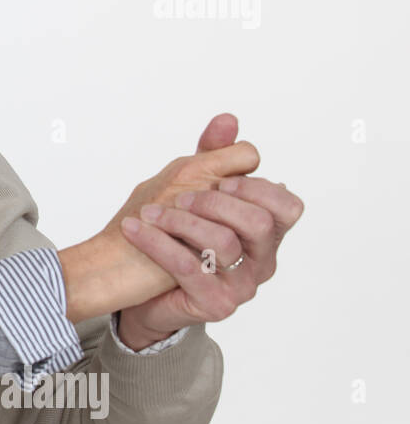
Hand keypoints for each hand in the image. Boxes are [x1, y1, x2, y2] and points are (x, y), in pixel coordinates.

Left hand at [115, 116, 303, 346]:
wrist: (134, 280)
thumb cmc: (170, 233)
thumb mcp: (189, 186)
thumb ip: (213, 155)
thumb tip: (228, 119)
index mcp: (266, 232)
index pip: (288, 206)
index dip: (256, 189)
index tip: (221, 180)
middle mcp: (262, 261)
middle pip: (258, 222)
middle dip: (214, 202)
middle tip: (178, 197)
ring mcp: (242, 287)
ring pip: (223, 243)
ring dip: (178, 221)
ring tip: (148, 213)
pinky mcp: (215, 304)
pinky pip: (188, 268)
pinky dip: (156, 243)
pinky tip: (133, 228)